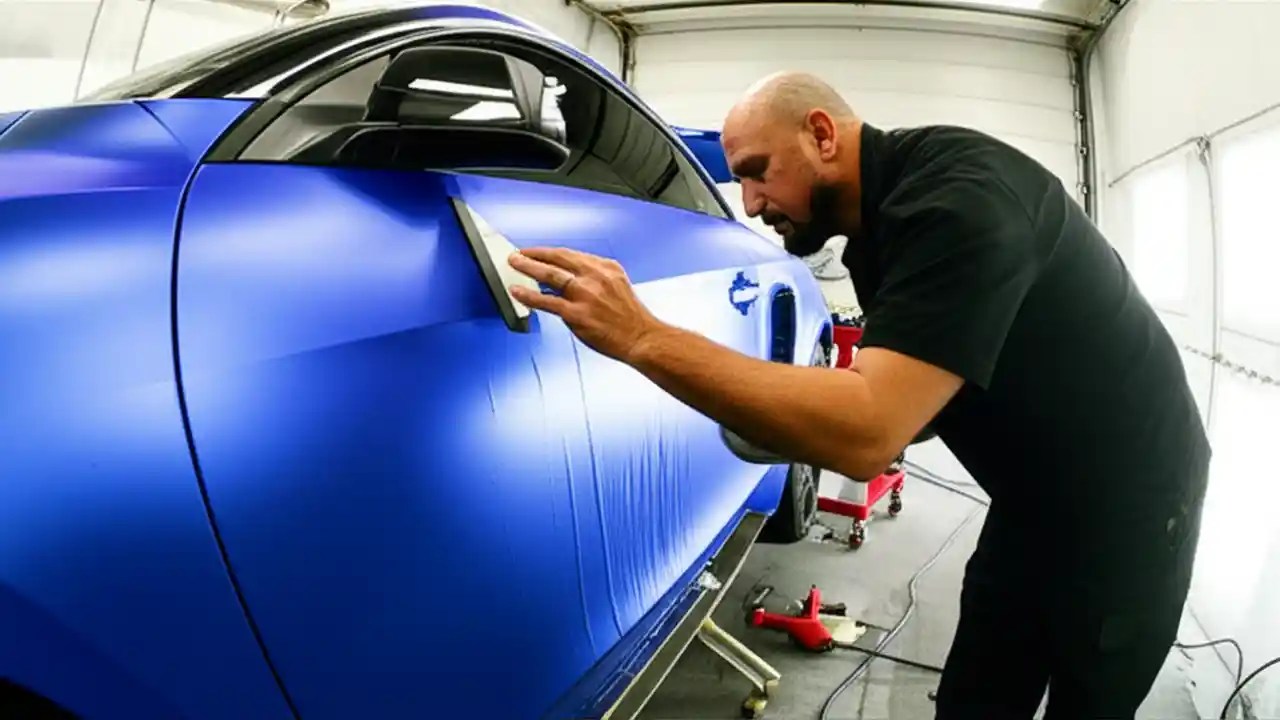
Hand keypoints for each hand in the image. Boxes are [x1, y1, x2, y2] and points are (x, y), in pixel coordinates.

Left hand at [507, 247, 665, 362]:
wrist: (641, 338)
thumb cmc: (630, 317)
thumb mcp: (618, 285)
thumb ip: (595, 278)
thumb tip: (568, 278)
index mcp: (605, 267)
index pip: (571, 254)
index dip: (550, 252)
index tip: (536, 252)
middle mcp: (595, 276)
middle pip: (558, 258)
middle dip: (535, 254)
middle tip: (518, 253)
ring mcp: (585, 294)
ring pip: (549, 275)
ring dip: (528, 267)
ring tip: (514, 264)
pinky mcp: (576, 314)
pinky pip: (546, 301)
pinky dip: (528, 295)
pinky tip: (517, 292)